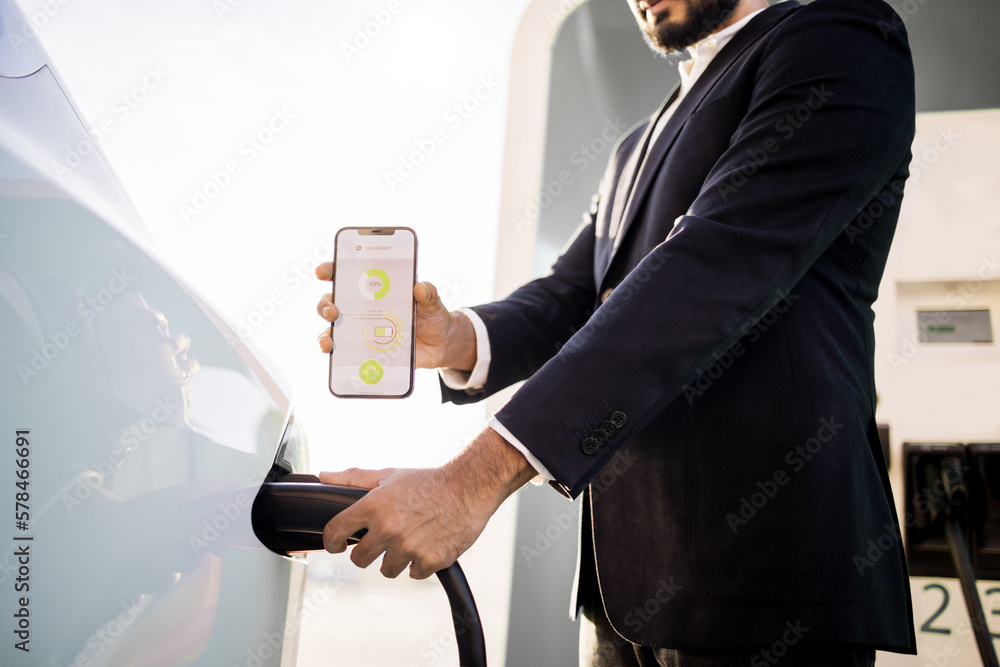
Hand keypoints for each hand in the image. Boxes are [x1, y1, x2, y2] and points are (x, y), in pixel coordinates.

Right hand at [314, 263, 475, 370]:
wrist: (440, 345)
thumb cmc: (432, 316)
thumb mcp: (433, 303)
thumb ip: (428, 294)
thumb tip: (421, 287)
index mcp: (375, 288)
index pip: (346, 273)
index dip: (331, 270)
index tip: (322, 272)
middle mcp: (362, 307)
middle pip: (332, 302)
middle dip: (325, 305)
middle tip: (333, 311)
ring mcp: (361, 330)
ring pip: (332, 330)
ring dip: (325, 335)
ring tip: (328, 341)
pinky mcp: (365, 350)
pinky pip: (345, 354)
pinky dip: (337, 356)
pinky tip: (337, 358)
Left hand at [321, 428, 535, 578]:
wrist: (468, 488)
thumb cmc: (428, 481)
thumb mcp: (389, 474)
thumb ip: (353, 477)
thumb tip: (324, 476)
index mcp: (374, 505)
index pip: (335, 531)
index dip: (332, 541)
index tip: (336, 545)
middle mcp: (388, 528)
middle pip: (358, 559)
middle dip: (365, 553)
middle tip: (379, 543)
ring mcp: (408, 547)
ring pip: (385, 570)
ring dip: (393, 560)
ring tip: (406, 543)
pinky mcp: (429, 561)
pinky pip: (413, 574)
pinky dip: (418, 565)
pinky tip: (425, 547)